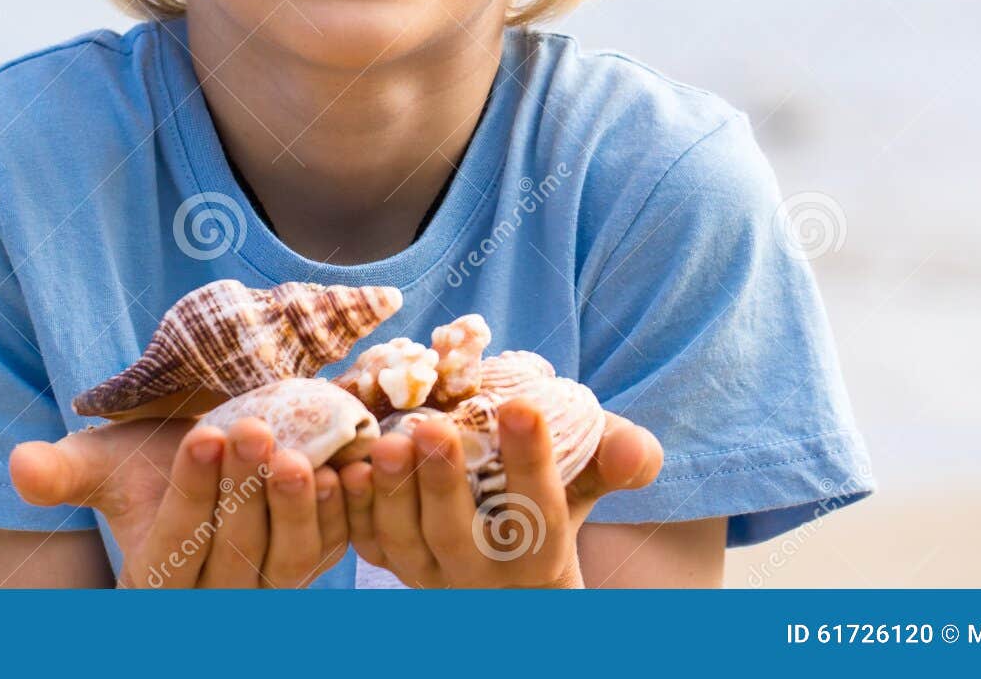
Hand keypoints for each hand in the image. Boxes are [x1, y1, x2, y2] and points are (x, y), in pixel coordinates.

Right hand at [9, 416, 348, 587]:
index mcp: (156, 584)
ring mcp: (270, 588)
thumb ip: (62, 472)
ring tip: (296, 454)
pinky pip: (333, 548)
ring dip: (296, 509)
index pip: (176, 548)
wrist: (209, 451)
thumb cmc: (146, 461)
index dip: (192, 495)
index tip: (202, 436)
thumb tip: (18, 466)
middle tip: (250, 429)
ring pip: (287, 562)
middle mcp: (215, 601)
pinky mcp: (313, 563)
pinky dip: (340, 513)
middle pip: (234, 556)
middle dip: (243, 492)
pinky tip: (345, 468)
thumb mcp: (101, 463)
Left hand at [337, 402, 662, 587]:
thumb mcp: (587, 475)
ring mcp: (428, 572)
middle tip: (433, 427)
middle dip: (444, 483)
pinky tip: (344, 467)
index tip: (520, 406)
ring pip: (403, 544)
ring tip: (387, 442)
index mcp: (539, 553)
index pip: (538, 511)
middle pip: (457, 537)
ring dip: (391, 494)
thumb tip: (636, 452)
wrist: (502, 544)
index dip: (529, 460)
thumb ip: (617, 458)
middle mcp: (480, 574)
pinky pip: (363, 542)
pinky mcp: (390, 560)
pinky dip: (351, 509)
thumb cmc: (548, 493)